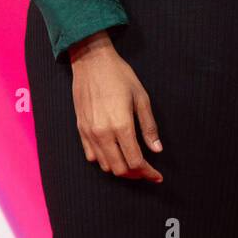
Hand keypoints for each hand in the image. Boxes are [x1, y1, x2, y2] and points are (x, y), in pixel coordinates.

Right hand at [68, 31, 162, 181]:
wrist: (91, 61)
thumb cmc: (119, 76)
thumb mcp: (141, 98)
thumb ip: (149, 127)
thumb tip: (157, 149)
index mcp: (121, 126)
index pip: (136, 161)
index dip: (148, 172)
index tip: (157, 175)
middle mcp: (103, 134)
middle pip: (120, 169)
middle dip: (136, 174)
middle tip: (147, 171)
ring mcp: (89, 133)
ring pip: (105, 165)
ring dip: (120, 168)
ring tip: (132, 163)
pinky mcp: (80, 129)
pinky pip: (91, 156)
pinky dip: (104, 160)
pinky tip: (114, 153)